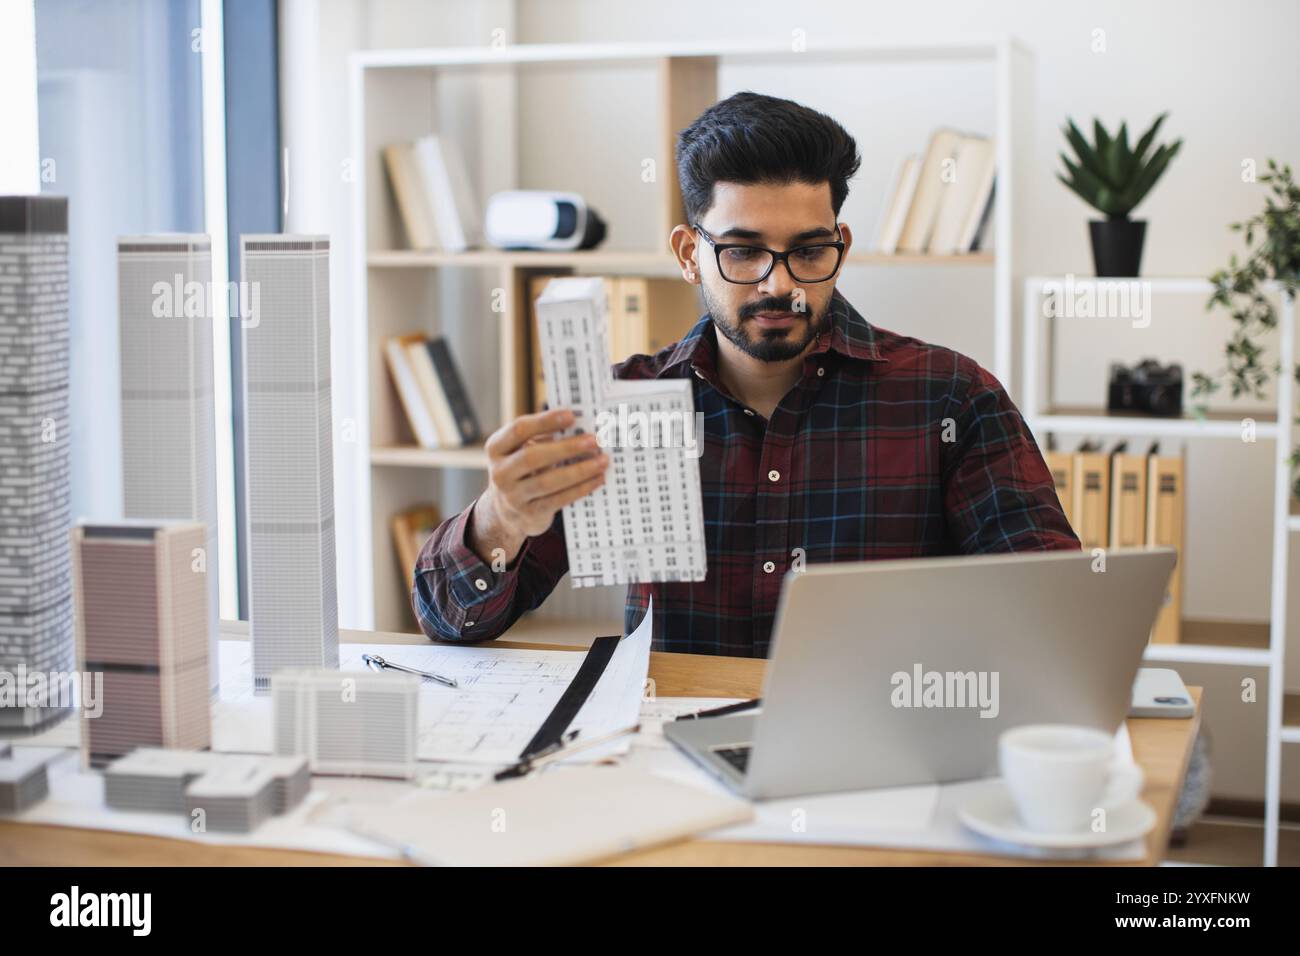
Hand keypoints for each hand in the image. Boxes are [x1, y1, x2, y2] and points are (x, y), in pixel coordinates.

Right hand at [468, 408, 608, 564]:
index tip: (571, 416)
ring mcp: (512, 496)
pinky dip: (581, 488)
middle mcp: (499, 473)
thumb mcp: (521, 450)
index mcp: (496, 448)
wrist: (505, 511)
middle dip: (566, 448)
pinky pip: (559, 499)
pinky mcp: (529, 514)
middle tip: (593, 441)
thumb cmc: (521, 470)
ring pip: (549, 481)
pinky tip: (597, 479)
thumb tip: (578, 428)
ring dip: (580, 470)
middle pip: (533, 457)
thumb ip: (542, 437)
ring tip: (602, 461)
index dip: (545, 421)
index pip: (519, 430)